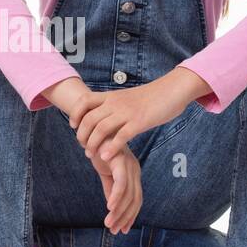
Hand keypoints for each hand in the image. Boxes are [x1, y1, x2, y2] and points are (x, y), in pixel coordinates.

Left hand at [72, 69, 206, 162]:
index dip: (75, 113)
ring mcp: (127, 112)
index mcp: (112, 96)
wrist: (172, 89)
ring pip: (101, 129)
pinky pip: (121, 136)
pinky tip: (106, 157)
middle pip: (89, 119)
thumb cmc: (152, 96)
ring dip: (93, 144)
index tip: (73, 126)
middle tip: (83, 147)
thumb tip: (105, 116)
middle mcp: (116, 103)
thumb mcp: (128, 97)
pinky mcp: (139, 122)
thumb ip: (115, 105)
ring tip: (91, 155)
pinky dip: (111, 148)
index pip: (84, 101)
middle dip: (82, 135)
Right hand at [87, 140, 141, 234]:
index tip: (122, 230)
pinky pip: (121, 183)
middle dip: (125, 218)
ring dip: (118, 212)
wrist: (91, 129)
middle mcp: (134, 170)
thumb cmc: (99, 149)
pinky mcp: (120, 161)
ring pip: (128, 195)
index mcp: (132, 173)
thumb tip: (112, 207)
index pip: (135, 200)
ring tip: (109, 224)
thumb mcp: (105, 172)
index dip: (129, 216)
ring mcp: (129, 165)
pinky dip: (116, 197)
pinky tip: (109, 208)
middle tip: (114, 231)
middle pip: (134, 200)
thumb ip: (110, 188)